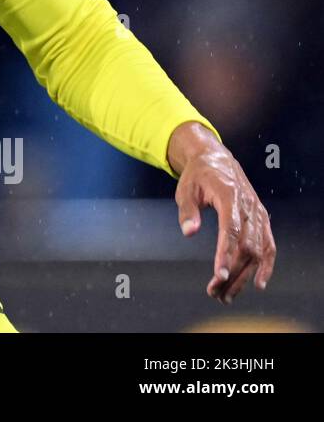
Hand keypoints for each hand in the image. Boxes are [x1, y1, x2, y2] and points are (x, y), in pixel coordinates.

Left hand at [168, 122, 276, 303]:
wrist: (217, 160)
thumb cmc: (198, 177)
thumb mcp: (185, 190)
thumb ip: (187, 211)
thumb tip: (189, 233)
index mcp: (229, 196)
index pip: (230, 230)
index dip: (225, 254)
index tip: (218, 275)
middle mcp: (249, 207)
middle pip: (246, 246)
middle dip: (232, 272)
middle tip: (215, 292)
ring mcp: (258, 214)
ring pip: (258, 250)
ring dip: (245, 275)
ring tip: (228, 295)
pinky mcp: (262, 220)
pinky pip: (269, 246)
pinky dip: (266, 265)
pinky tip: (258, 283)